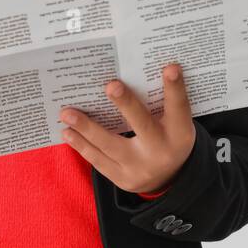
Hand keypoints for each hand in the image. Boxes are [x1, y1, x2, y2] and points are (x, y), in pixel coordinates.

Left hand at [58, 63, 196, 194]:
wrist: (169, 179)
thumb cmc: (168, 138)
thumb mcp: (174, 123)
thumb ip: (160, 103)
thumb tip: (131, 73)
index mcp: (179, 133)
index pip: (179, 107)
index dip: (174, 88)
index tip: (170, 68)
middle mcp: (161, 151)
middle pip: (143, 125)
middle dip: (126, 105)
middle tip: (111, 85)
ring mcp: (140, 168)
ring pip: (110, 146)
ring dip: (86, 128)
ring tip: (67, 113)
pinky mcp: (122, 179)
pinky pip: (98, 161)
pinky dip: (81, 145)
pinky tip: (67, 132)